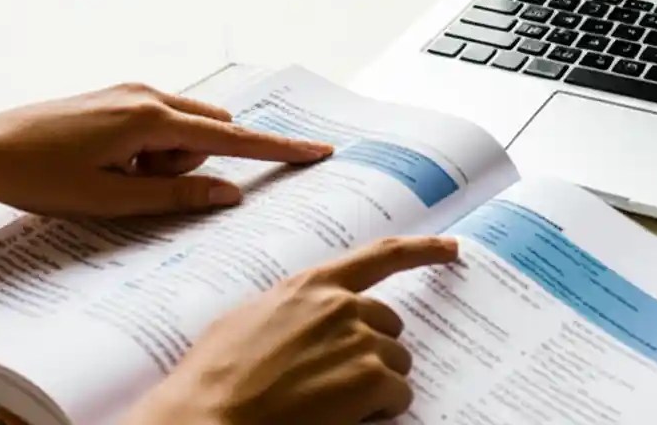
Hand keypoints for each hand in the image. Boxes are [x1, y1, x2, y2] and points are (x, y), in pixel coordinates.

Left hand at [0, 82, 332, 217]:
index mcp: (152, 119)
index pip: (233, 138)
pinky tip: (108, 160)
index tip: (318, 151)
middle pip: (210, 130)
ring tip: (116, 174)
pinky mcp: (118, 95)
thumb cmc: (43, 177)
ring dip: (169, 156)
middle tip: (140, 184)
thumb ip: (178, 196)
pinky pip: (161, 120)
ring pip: (185, 126)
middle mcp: (149, 95)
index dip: (278, 149)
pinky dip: (152, 145)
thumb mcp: (113, 200)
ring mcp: (132, 91)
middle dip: (193, 162)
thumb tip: (230, 194)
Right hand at [122, 236, 458, 424]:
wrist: (206, 418)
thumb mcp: (245, 322)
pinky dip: (381, 411)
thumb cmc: (212, 380)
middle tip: (339, 383)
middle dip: (375, 353)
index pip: (379, 256)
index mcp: (310, 287)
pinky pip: (398, 396)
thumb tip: (303, 320)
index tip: (451, 249)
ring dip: (376, 386)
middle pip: (390, 326)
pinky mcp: (370, 378)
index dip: (421, 250)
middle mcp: (341, 306)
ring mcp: (359, 340)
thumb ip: (289, 311)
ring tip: (330, 405)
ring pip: (396, 364)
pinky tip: (345, 418)